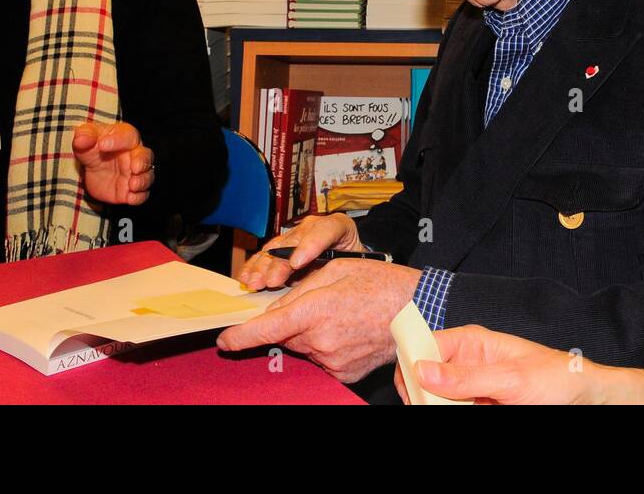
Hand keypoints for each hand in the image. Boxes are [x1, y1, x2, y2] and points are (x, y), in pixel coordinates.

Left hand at [73, 121, 153, 205]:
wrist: (92, 168)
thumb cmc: (93, 147)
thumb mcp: (85, 138)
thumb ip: (84, 136)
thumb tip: (81, 139)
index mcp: (126, 137)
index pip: (128, 136)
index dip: (117, 140)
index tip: (101, 145)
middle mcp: (135, 154)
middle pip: (146, 156)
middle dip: (142, 162)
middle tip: (134, 167)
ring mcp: (135, 174)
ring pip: (147, 176)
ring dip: (142, 181)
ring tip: (132, 185)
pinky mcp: (131, 190)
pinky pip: (141, 195)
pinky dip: (138, 197)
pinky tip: (130, 198)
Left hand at [218, 259, 420, 382]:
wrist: (418, 311)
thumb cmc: (380, 284)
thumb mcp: (336, 270)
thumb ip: (300, 288)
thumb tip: (277, 307)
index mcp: (316, 310)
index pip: (267, 328)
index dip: (240, 336)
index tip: (224, 340)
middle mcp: (320, 340)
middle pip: (286, 335)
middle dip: (290, 321)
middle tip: (316, 304)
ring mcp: (332, 361)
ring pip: (303, 346)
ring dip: (309, 333)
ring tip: (340, 316)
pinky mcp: (343, 373)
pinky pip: (321, 359)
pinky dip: (325, 346)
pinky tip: (347, 331)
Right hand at [238, 213, 362, 290]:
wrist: (348, 263)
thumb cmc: (352, 268)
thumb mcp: (350, 270)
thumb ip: (335, 276)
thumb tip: (318, 296)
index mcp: (339, 227)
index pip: (326, 230)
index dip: (310, 245)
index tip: (298, 263)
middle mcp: (314, 226)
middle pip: (294, 241)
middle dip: (280, 262)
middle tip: (272, 281)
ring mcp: (296, 235)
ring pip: (276, 247)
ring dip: (263, 267)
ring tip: (255, 283)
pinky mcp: (282, 246)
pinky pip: (265, 254)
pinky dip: (254, 267)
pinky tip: (245, 277)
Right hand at [395, 325, 626, 404]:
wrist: (583, 397)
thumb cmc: (556, 378)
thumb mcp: (511, 379)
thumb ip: (466, 377)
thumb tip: (422, 371)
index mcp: (471, 342)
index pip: (424, 345)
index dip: (412, 365)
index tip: (412, 391)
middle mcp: (465, 362)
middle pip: (425, 377)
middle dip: (424, 395)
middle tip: (432, 408)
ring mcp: (470, 387)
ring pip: (436, 399)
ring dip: (438, 406)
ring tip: (471, 407)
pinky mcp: (477, 404)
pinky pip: (453, 408)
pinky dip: (451, 412)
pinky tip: (473, 410)